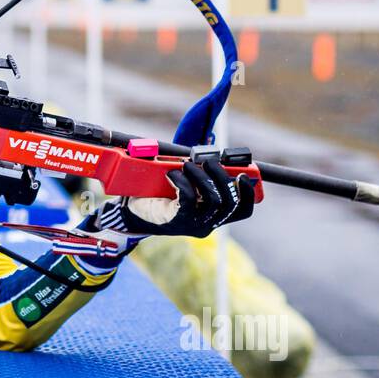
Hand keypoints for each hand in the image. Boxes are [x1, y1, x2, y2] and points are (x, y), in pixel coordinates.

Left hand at [93, 158, 254, 238]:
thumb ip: (197, 173)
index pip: (241, 211)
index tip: (241, 175)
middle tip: (207, 161)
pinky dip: (182, 182)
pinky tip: (171, 175)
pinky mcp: (176, 221)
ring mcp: (193, 225)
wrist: (130, 212)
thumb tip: (205, 151)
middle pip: (229, 202)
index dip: (248, 194)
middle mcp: (207, 224)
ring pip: (212, 200)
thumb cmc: (157, 196)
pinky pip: (189, 199)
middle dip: (221, 177)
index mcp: (212, 217)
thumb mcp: (182, 185)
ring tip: (185, 165)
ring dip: (201, 176)